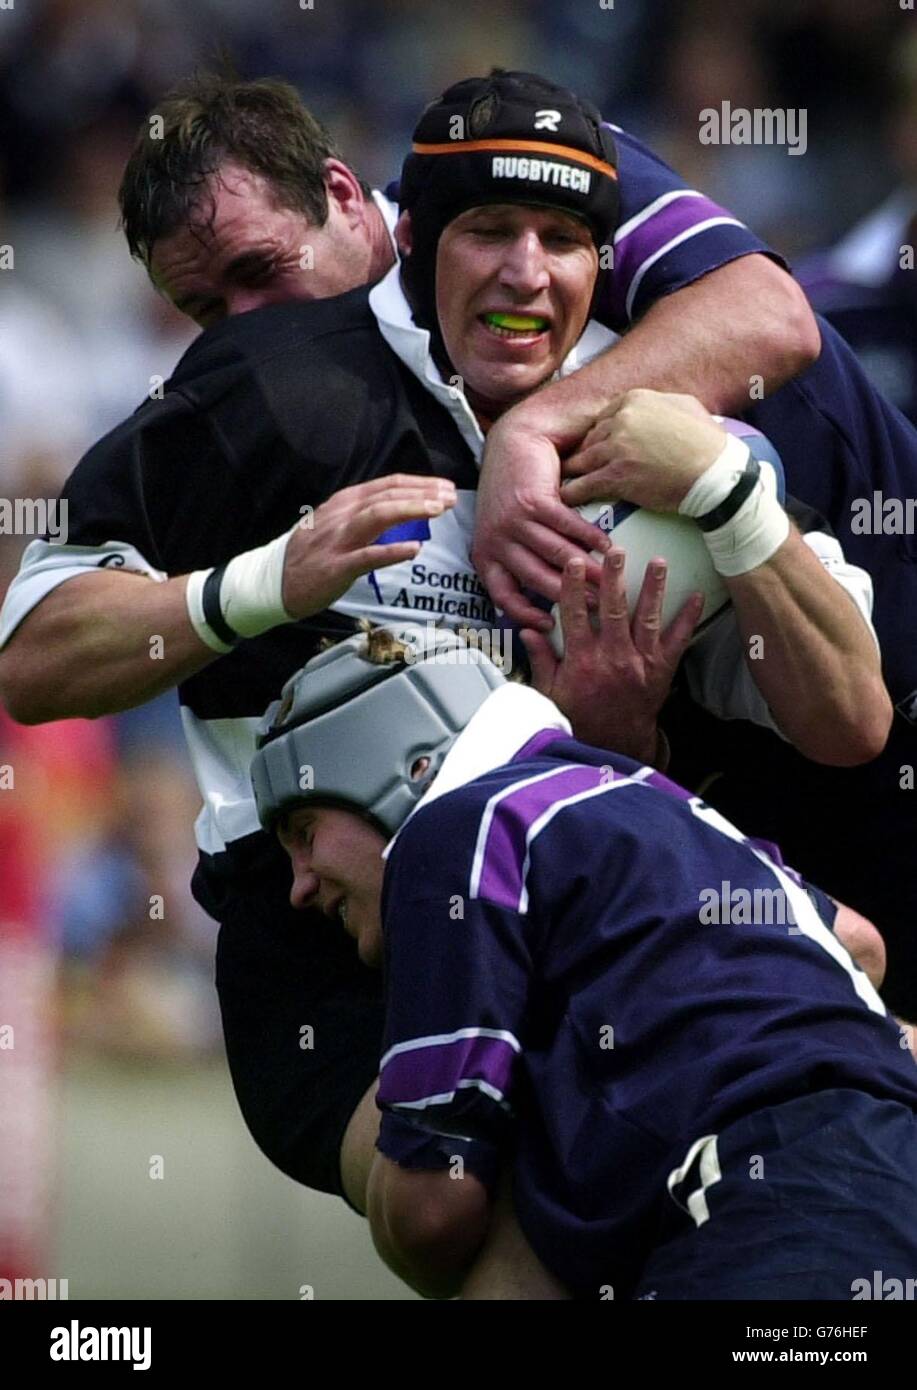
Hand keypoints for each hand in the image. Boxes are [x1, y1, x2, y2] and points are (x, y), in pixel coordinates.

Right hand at [281, 474, 455, 618]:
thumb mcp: (334, 523)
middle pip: (386, 496)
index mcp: (343, 503)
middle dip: (422, 493)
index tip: (444, 486)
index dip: (418, 483)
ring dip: (410, 510)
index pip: (386, 485)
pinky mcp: (336, 567)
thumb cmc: (309, 555)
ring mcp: (338, 540)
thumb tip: (401, 508)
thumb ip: (363, 514)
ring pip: (377, 517)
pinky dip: (391, 551)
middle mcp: (341, 516)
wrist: (273, 582)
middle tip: (451, 496)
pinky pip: (367, 557)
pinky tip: (413, 548)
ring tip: (438, 510)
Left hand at [473, 413, 610, 631]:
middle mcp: (496, 540)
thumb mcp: (505, 528)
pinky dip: (590, 538)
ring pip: (556, 555)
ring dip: (587, 569)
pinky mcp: (532, 501)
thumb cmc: (514, 490)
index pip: (503, 594)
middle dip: (570, 595)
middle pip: (537, 579)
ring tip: (610, 579)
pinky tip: (608, 546)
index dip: (526, 613)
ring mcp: (513, 521)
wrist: (516, 441)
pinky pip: (567, 528)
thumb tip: (547, 593)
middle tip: (597, 606)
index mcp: (486, 553)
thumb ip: (518, 557)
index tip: (550, 625)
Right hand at [520, 547, 703, 760]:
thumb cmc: (581, 717)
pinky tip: (696, 597)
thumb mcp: (551, 692)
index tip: (573, 562)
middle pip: (613, 610)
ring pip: (648, 619)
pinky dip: (688, 619)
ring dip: (653, 588)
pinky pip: (678, 641)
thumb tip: (527, 629)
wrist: (616, 745)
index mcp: (582, 661)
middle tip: (615, 551)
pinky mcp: (662, 670)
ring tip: (657, 562)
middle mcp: (613, 658)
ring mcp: (640, 663)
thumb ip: (541, 658)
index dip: (572, 587)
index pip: (575, 615)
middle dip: (614, 578)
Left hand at [561, 389, 726, 511]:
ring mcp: (616, 448)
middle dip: (585, 454)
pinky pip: (583, 485)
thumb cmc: (708, 443)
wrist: (716, 473)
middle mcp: (622, 420)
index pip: (602, 418)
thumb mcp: (686, 406)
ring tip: (564, 482)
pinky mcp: (616, 476)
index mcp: (635, 400)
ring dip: (574, 473)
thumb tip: (653, 403)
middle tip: (577, 467)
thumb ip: (660, 402)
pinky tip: (567, 498)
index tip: (596, 448)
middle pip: (590, 439)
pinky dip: (573, 492)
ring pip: (582, 461)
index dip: (599, 436)